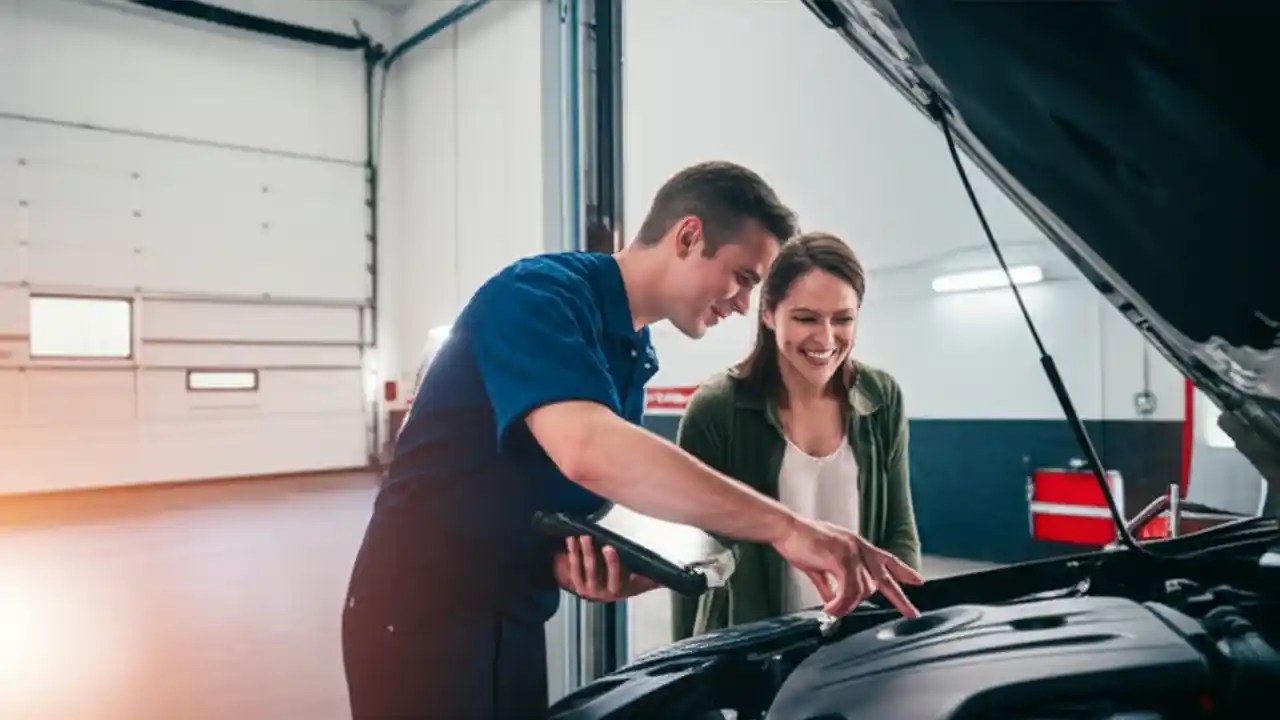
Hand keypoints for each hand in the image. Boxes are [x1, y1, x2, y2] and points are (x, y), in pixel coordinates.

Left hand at [553, 535, 660, 601]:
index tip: (609, 548)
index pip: (616, 578)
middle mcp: (603, 593)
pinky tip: (571, 541)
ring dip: (580, 552)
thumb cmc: (628, 581)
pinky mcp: (577, 585)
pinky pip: (572, 569)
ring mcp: (588, 590)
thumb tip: (672, 572)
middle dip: (590, 554)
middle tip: (589, 538)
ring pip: (582, 570)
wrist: (605, 589)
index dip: (612, 564)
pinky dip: (572, 553)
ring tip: (581, 537)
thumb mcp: (643, 581)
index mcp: (620, 590)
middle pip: (595, 573)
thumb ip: (655, 577)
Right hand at [773, 518, 923, 617]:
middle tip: (911, 614)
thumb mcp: (819, 566)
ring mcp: (851, 551)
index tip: (918, 582)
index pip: (886, 560)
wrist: (785, 529)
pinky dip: (840, 603)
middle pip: (884, 578)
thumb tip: (832, 601)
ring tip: (834, 610)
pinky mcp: (841, 557)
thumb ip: (830, 584)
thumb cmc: (799, 542)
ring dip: (848, 605)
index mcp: (856, 545)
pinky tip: (831, 608)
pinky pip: (848, 590)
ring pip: (864, 589)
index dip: (903, 572)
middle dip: (900, 599)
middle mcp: (859, 547)